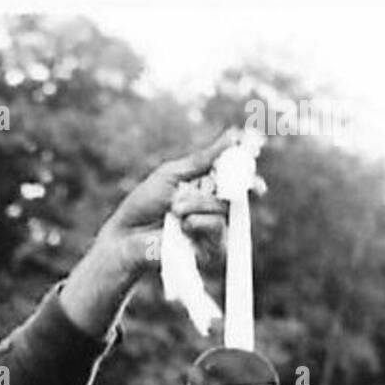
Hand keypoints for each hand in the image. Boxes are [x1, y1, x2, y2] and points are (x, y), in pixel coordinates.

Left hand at [97, 127, 241, 281]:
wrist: (127, 237)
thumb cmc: (145, 204)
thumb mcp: (173, 173)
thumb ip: (204, 159)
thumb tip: (234, 135)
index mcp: (206, 186)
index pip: (235, 176)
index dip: (247, 166)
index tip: (257, 149)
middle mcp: (213, 207)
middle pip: (234, 189)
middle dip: (219, 182)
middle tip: (210, 179)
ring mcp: (212, 228)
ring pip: (222, 208)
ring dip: (197, 204)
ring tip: (175, 210)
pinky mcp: (209, 249)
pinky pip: (217, 228)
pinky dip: (199, 222)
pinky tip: (183, 226)